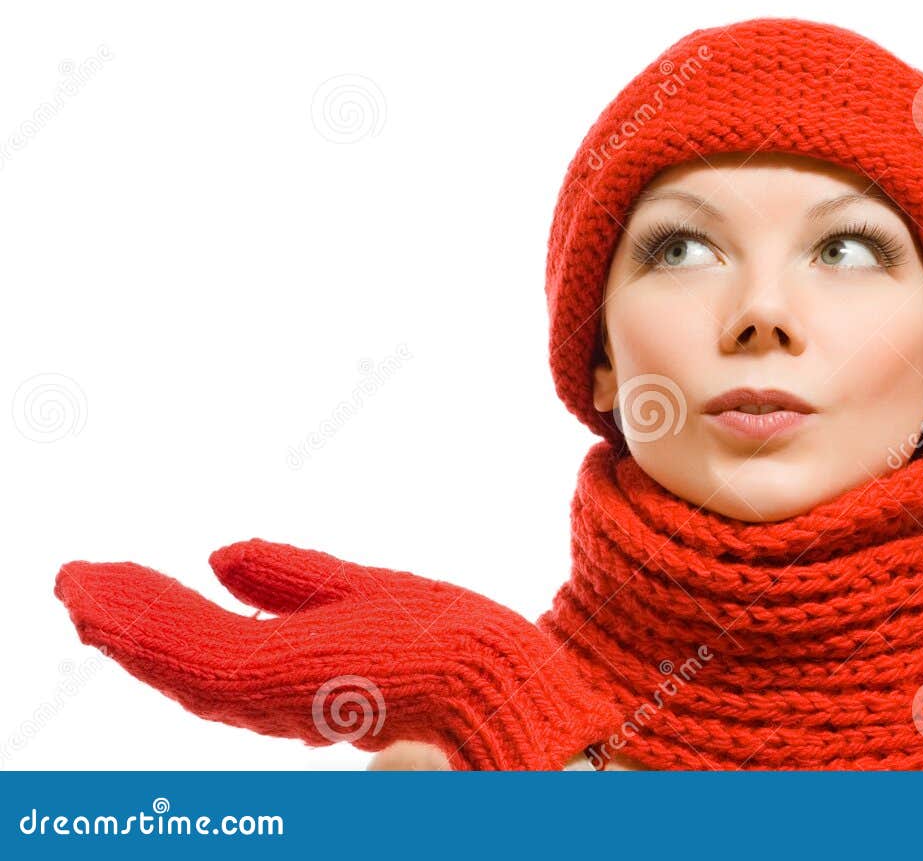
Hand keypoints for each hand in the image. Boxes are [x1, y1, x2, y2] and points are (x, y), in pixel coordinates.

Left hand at [54, 539, 623, 769]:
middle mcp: (272, 699)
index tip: (79, 577)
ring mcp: (284, 707)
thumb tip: (217, 557)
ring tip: (105, 598)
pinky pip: (223, 677)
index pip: (180, 640)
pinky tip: (181, 622)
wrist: (505, 700)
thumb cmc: (453, 646)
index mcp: (285, 670)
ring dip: (144, 633)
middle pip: (174, 661)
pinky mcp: (304, 702)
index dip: (128, 608)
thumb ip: (293, 578)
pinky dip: (183, 649)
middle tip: (74, 580)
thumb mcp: (373, 591)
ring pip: (192, 673)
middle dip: (120, 620)